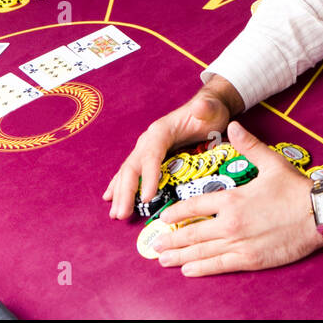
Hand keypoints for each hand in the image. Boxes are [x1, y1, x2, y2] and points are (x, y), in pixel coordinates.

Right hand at [102, 78, 237, 218]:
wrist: (208, 108)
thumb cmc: (211, 112)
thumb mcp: (212, 109)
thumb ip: (206, 109)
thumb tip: (200, 107)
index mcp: (161, 131)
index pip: (151, 155)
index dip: (148, 176)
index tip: (147, 198)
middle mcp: (149, 140)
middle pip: (132, 166)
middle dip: (126, 191)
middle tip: (122, 214)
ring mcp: (146, 148)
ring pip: (127, 172)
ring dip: (120, 193)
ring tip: (116, 214)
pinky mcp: (149, 156)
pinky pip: (130, 172)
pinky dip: (119, 185)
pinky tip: (110, 198)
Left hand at [150, 121, 322, 275]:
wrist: (319, 214)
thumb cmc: (296, 189)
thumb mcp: (272, 162)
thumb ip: (248, 145)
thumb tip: (233, 124)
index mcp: (233, 199)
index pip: (194, 207)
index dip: (176, 213)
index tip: (164, 218)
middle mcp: (231, 223)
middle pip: (192, 233)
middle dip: (170, 239)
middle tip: (155, 243)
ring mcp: (239, 243)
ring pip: (201, 251)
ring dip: (179, 255)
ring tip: (163, 258)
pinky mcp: (250, 259)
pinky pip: (218, 265)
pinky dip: (200, 268)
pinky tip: (187, 269)